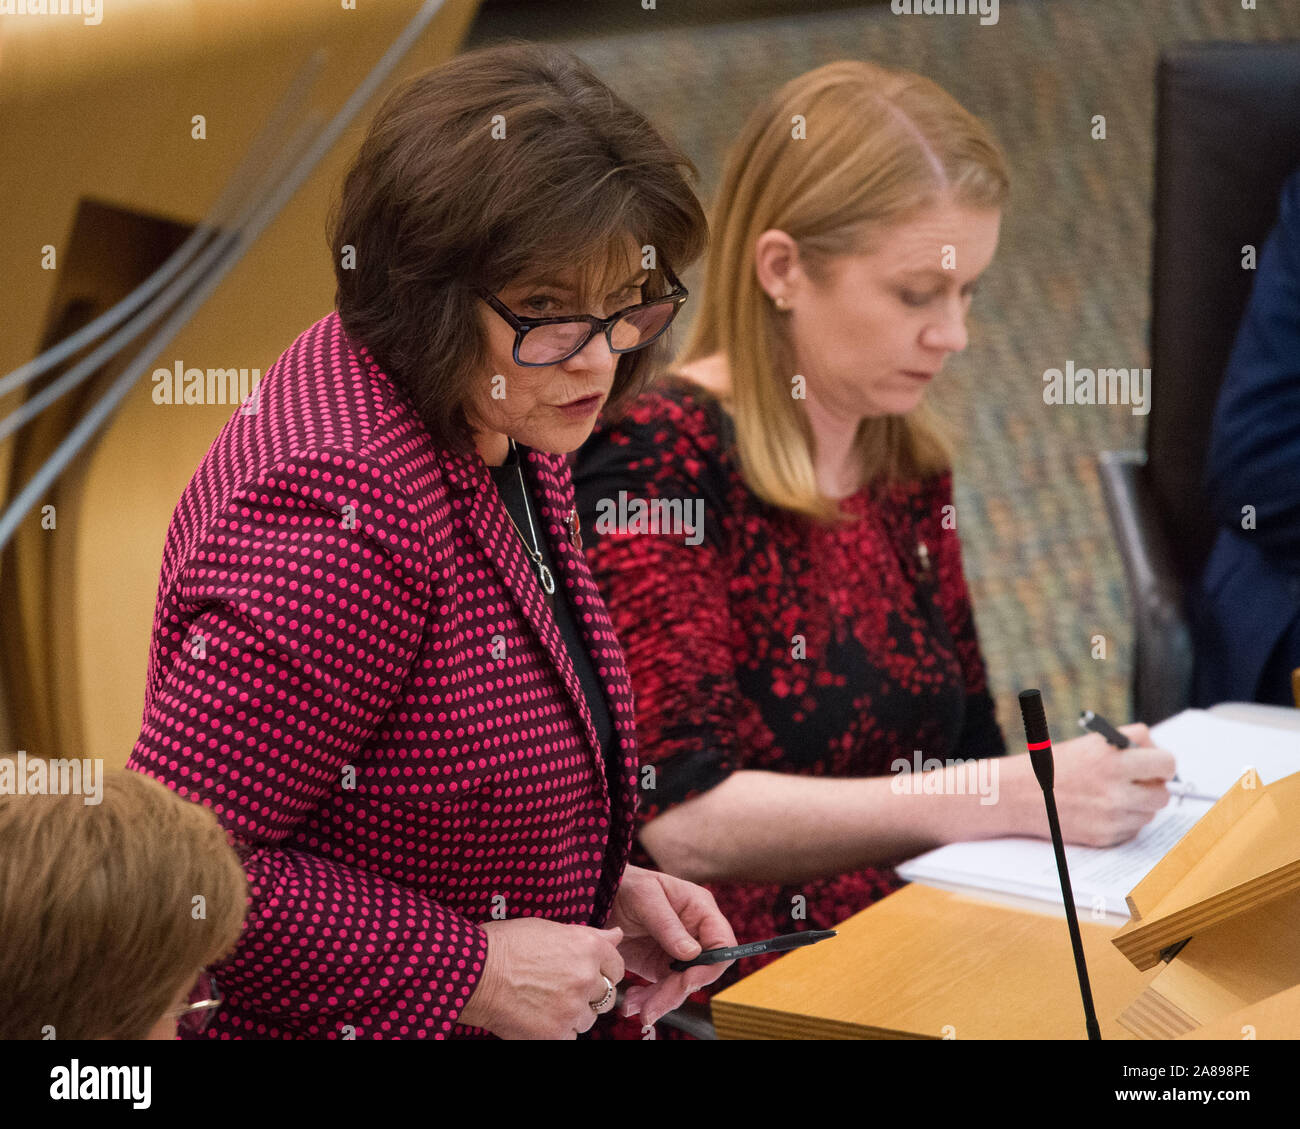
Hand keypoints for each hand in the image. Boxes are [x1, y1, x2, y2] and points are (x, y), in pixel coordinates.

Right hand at [458, 917, 624, 1038]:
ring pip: (588, 1018)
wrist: (476, 973)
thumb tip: (617, 935)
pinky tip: (539, 1016)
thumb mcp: (550, 928)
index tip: (591, 973)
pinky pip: (570, 1037)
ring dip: (573, 1013)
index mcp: (588, 948)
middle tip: (562, 988)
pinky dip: (557, 1030)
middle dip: (588, 993)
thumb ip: (588, 936)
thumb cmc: (507, 945)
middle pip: (604, 995)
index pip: (616, 966)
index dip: (603, 970)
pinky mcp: (556, 1033)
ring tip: (546, 1002)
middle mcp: (586, 978)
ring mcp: (573, 1008)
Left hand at [606, 864, 736, 1027]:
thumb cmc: (625, 884)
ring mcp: (678, 952)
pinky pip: (664, 990)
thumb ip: (668, 924)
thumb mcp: (645, 897)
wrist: (599, 896)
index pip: (723, 943)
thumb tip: (692, 953)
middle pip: (702, 972)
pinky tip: (633, 1002)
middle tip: (652, 1007)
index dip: (711, 966)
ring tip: (637, 1009)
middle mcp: (695, 933)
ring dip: (661, 1002)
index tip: (687, 981)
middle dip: (678, 992)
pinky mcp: (661, 966)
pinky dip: (649, 1001)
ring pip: (683, 987)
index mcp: (700, 909)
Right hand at [1041, 723, 1176, 846]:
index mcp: (1111, 758)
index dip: (1162, 764)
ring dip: (1138, 806)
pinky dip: (1122, 822)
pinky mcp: (1105, 836)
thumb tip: (1162, 764)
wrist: (1018, 794)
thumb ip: (1127, 748)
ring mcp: (1111, 815)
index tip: (1154, 766)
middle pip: (1163, 793)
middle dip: (1153, 788)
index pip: (1165, 762)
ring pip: (1149, 813)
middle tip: (1138, 783)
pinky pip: (1132, 830)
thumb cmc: (1054, 765)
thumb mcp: (1090, 745)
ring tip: (1110, 796)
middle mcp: (1114, 788)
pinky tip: (1099, 811)